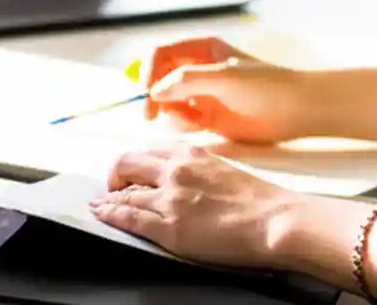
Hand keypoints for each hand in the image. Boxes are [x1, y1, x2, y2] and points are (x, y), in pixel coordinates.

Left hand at [90, 143, 305, 269]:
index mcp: (190, 153)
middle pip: (127, 162)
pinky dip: (110, 214)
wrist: (274, 220)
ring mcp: (169, 198)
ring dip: (109, 198)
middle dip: (115, 174)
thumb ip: (197, 168)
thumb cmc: (259, 199)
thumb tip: (182, 178)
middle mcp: (175, 169)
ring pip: (123, 192)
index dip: (135, 162)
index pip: (149, 150)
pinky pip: (128, 217)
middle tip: (113, 185)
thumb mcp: (222, 168)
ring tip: (102, 204)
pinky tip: (102, 213)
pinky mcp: (169, 227)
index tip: (130, 170)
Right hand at [144, 36, 313, 143]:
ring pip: (167, 102)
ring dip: (168, 112)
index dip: (149, 71)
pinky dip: (181, 124)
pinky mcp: (207, 117)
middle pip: (159, 78)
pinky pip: (181, 120)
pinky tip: (198, 127)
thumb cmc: (264, 86)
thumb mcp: (223, 76)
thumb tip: (154, 92)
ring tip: (188, 120)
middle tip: (151, 115)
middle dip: (153, 95)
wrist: (296, 110)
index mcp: (201, 49)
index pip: (161, 54)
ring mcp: (202, 94)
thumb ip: (186, 81)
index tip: (148, 92)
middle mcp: (198, 69)